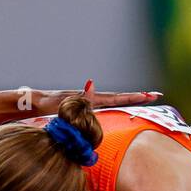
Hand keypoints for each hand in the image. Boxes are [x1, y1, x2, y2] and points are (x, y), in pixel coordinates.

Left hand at [31, 79, 160, 115]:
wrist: (33, 103)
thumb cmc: (46, 105)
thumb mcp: (63, 101)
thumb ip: (79, 95)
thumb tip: (92, 83)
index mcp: (89, 98)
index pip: (116, 98)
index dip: (133, 98)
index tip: (149, 96)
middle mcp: (91, 98)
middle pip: (119, 98)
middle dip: (138, 97)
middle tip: (157, 95)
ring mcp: (87, 101)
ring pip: (114, 101)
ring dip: (130, 101)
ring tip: (146, 98)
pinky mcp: (83, 105)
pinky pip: (105, 107)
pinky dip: (117, 106)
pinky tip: (124, 107)